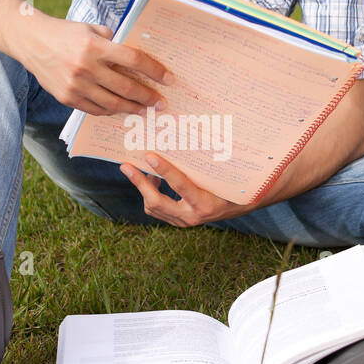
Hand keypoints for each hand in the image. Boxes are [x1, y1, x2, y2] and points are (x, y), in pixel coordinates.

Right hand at [18, 14, 173, 114]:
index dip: (154, 71)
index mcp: (95, 46)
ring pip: (112, 104)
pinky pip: (95, 110)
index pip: (134, 60)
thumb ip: (113, 42)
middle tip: (161, 102)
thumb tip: (135, 59)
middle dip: (148, 97)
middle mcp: (86, 67)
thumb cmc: (65, 33)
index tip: (169, 80)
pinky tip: (121, 110)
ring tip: (145, 110)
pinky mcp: (67, 98)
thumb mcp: (91, 29)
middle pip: (126, 87)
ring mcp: (76, 85)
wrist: (31, 41)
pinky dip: (110, 111)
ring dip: (132, 108)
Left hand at [119, 152, 252, 227]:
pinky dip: (151, 194)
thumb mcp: (220, 177)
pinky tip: (154, 181)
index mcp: (204, 204)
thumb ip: (202, 167)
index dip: (164, 170)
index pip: (180, 185)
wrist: (237, 208)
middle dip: (139, 183)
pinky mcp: (177, 222)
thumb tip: (184, 142)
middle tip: (126, 166)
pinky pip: (156, 210)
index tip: (150, 156)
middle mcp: (191, 216)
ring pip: (152, 207)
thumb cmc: (230, 186)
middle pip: (156, 202)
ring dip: (144, 188)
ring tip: (143, 170)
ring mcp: (182, 222)